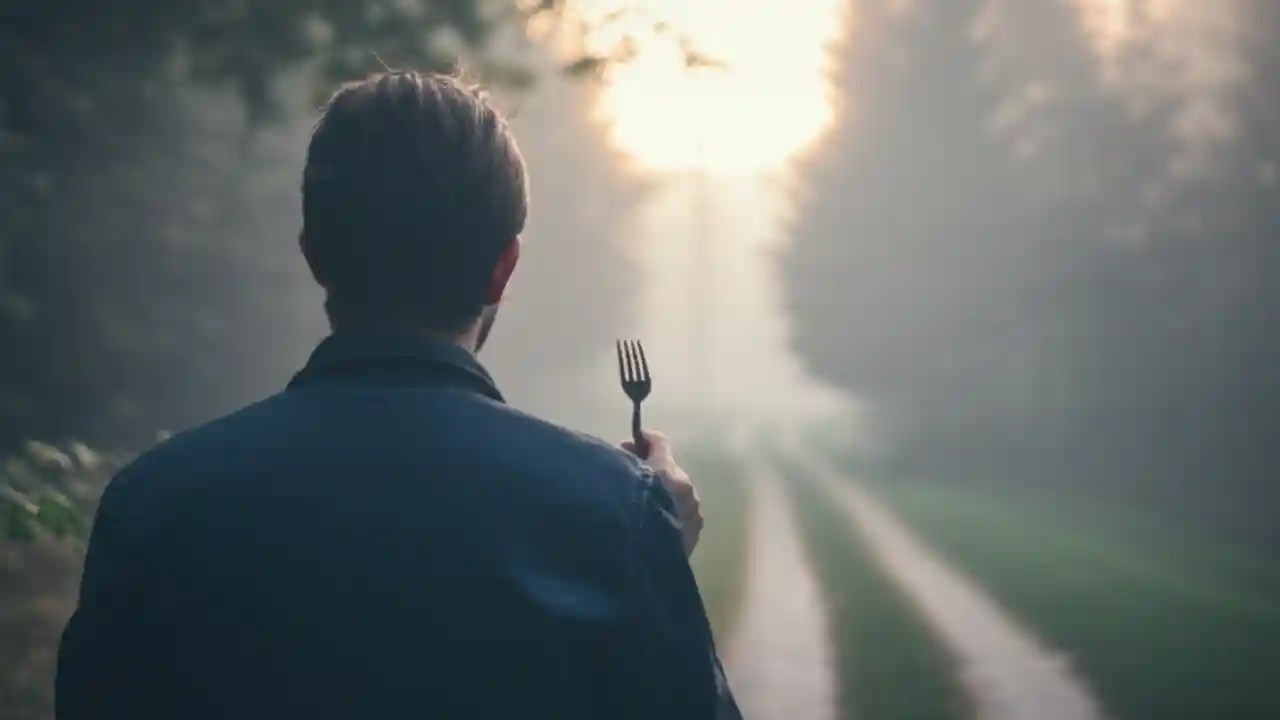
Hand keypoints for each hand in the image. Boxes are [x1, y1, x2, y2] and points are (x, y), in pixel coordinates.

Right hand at [623, 430, 702, 556]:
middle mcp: (687, 488)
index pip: (659, 443)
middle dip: (648, 469)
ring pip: (674, 493)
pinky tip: (649, 522)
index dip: (641, 441)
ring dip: (658, 492)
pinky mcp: (694, 534)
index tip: (623, 446)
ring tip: (637, 504)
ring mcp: (694, 512)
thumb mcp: (615, 483)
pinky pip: (678, 513)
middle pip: (668, 469)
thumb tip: (620, 459)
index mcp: (669, 472)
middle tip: (625, 476)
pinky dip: (665, 511)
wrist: (643, 562)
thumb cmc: (625, 516)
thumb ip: (620, 466)